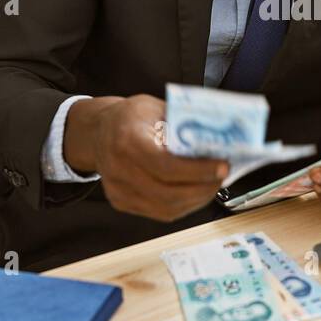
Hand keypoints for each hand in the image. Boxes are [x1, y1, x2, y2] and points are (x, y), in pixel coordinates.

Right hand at [63, 95, 227, 221]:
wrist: (98, 132)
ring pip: (167, 208)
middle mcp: (119, 170)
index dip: (198, 170)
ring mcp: (119, 190)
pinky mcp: (122, 202)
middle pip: (169, 192)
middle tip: (222, 175)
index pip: (166, 166)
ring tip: (213, 184)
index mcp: (127, 141)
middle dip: (203, 187)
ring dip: (197, 199)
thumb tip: (218, 137)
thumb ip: (182, 123)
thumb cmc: (129, 118)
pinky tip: (196, 192)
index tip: (222, 166)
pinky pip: (160, 212)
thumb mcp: (155, 108)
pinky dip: (184, 205)